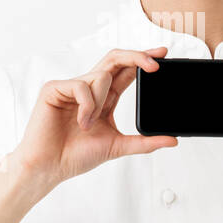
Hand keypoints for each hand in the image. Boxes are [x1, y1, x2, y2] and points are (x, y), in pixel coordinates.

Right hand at [12, 46, 177, 191]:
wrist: (50, 167)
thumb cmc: (76, 156)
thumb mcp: (117, 146)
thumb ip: (145, 142)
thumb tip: (172, 140)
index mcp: (103, 98)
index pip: (126, 71)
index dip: (143, 60)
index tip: (163, 55)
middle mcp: (89, 88)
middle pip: (116, 59)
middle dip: (137, 56)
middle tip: (155, 62)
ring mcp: (71, 87)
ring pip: (101, 75)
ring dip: (100, 102)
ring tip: (88, 124)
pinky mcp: (55, 88)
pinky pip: (81, 85)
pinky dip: (86, 106)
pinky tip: (80, 122)